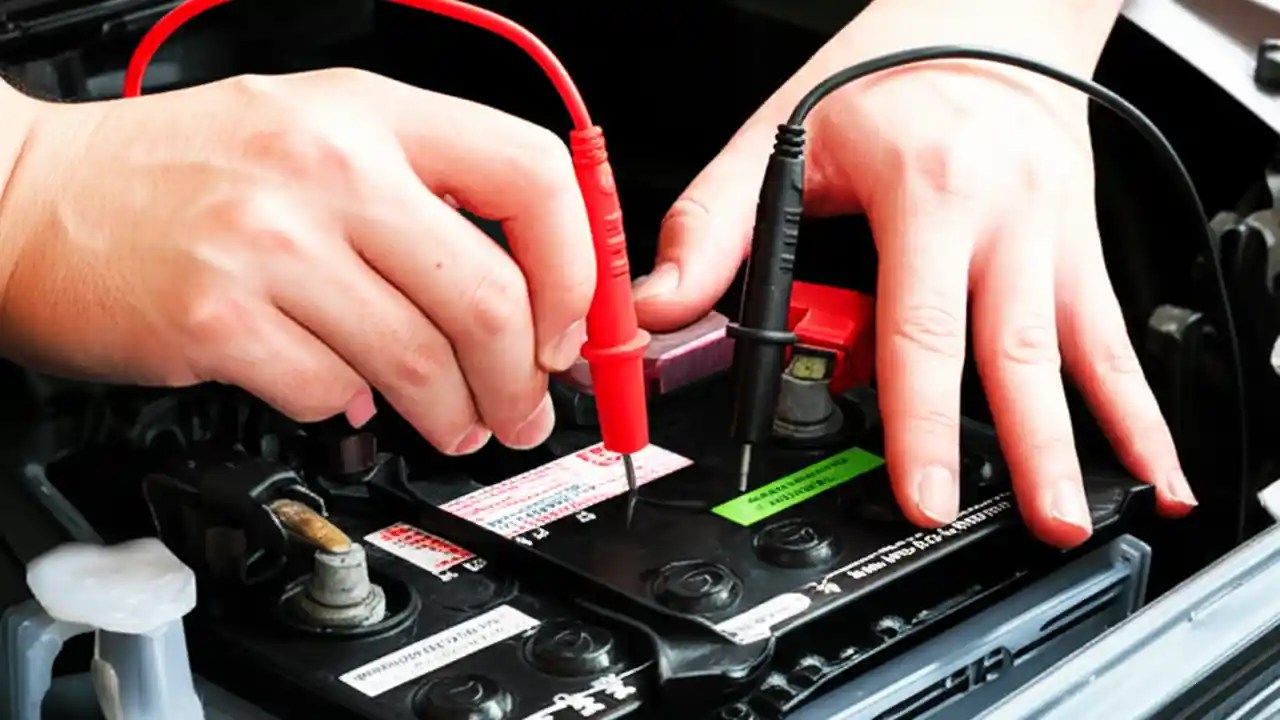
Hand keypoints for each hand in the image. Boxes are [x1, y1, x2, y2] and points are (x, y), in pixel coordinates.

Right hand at [0, 69, 594, 453]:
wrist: (31, 194)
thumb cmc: (182, 169)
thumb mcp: (316, 133)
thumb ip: (421, 196)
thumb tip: (518, 296)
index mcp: (369, 112)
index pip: (531, 175)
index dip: (576, 266)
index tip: (568, 322)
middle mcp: (327, 166)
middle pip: (487, 294)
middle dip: (525, 377)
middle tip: (524, 409)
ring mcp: (269, 241)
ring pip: (419, 359)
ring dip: (455, 412)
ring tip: (457, 424)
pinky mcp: (216, 317)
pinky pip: (327, 390)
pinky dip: (344, 406)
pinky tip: (338, 393)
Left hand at [634, 0, 1195, 546]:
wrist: (994, 10)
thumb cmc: (892, 62)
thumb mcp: (784, 130)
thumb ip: (714, 224)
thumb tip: (657, 304)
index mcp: (928, 189)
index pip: (920, 327)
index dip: (921, 418)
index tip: (919, 489)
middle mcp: (1005, 215)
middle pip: (1014, 352)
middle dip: (1024, 451)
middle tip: (1032, 524)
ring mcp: (1055, 234)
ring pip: (1080, 351)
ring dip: (1093, 440)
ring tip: (1084, 511)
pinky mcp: (1081, 246)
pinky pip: (1113, 334)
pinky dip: (1134, 404)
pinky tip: (1151, 455)